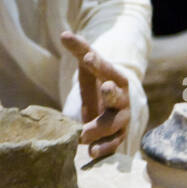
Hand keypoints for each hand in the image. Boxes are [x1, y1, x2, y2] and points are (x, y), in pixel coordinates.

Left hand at [60, 30, 130, 158]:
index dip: (99, 64)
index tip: (87, 56)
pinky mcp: (117, 138)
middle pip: (118, 97)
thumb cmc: (98, 83)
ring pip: (114, 124)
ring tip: (82, 134)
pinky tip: (91, 153)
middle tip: (105, 88)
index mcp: (117, 79)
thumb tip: (63, 34)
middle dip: (111, 93)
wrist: (110, 108)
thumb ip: (79, 50)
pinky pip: (113, 145)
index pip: (110, 69)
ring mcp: (122, 120)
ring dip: (99, 129)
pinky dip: (103, 149)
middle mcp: (122, 99)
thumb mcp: (89, 68)